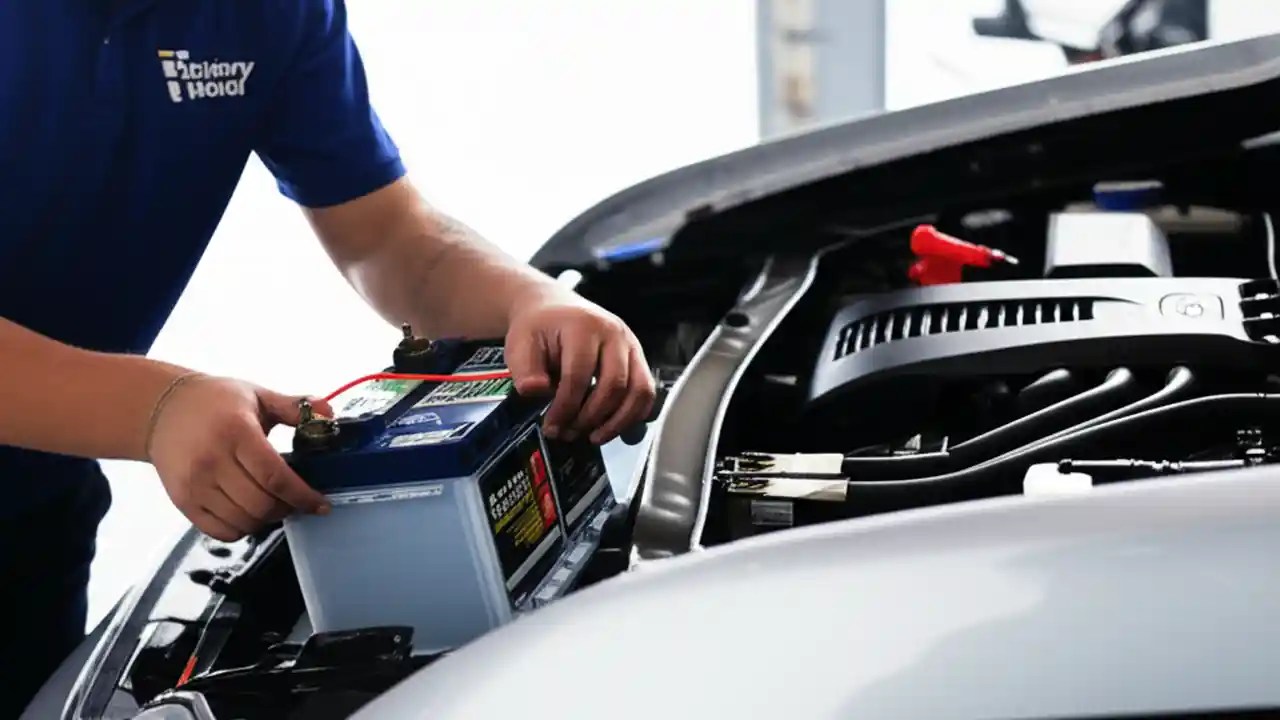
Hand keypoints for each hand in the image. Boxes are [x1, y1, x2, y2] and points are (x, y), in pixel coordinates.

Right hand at [147, 374, 331, 541]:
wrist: (161, 408)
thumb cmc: (214, 401)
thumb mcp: (257, 395)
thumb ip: (294, 406)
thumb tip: (327, 414)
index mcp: (237, 432)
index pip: (275, 476)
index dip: (302, 496)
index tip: (321, 504)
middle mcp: (213, 461)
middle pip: (260, 504)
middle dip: (287, 509)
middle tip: (297, 502)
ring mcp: (195, 484)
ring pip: (242, 521)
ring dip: (266, 520)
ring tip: (274, 505)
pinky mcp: (182, 500)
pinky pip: (219, 531)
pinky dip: (241, 529)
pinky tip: (249, 514)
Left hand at [504, 291, 655, 444]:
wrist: (553, 309)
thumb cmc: (539, 327)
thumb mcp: (520, 344)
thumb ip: (525, 369)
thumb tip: (534, 390)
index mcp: (583, 326)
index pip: (579, 375)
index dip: (566, 407)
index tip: (552, 426)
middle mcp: (614, 333)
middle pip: (614, 385)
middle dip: (591, 417)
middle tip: (570, 433)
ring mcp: (631, 345)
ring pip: (639, 391)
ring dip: (618, 421)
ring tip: (593, 436)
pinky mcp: (638, 358)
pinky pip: (646, 392)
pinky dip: (633, 415)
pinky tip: (612, 427)